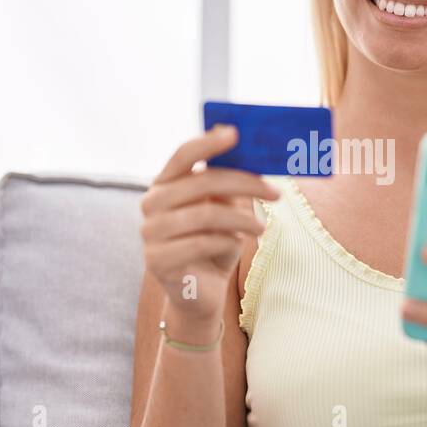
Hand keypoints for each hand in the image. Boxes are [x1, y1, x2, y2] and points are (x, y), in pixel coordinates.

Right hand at [140, 125, 280, 323]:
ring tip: (261, 228)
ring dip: (242, 220)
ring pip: (206, 214)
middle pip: (202, 182)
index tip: (236, 133)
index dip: (208, 143)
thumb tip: (246, 150)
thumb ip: (229, 184)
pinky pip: (201, 243)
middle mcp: (152, 203)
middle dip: (245, 184)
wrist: (201, 292)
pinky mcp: (156, 260)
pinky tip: (236, 246)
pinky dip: (227, 243)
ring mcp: (150, 232)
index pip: (183, 154)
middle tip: (276, 192)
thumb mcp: (225, 210)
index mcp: (165, 183)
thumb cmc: (215, 244)